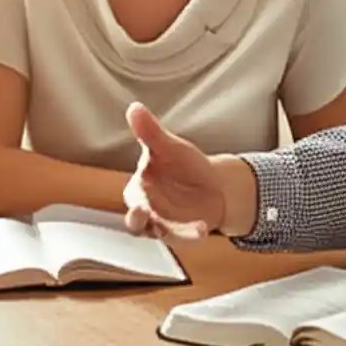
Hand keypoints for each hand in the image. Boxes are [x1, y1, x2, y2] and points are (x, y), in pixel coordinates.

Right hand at [123, 102, 226, 238]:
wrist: (213, 185)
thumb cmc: (184, 164)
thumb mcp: (170, 146)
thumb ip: (150, 132)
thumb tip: (134, 108)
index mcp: (139, 187)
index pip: (132, 193)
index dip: (136, 194)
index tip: (142, 190)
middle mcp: (146, 209)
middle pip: (135, 220)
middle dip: (138, 218)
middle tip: (142, 212)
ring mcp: (162, 223)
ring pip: (156, 232)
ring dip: (167, 230)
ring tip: (172, 226)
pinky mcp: (179, 233)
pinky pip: (182, 237)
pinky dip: (190, 235)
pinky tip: (202, 228)